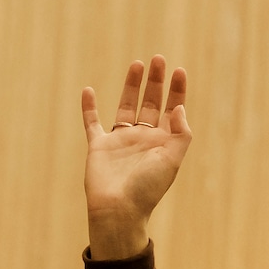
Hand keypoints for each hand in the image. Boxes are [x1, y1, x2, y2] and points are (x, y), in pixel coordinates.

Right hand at [80, 55, 191, 260]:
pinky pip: (92, 123)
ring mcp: (120, 141)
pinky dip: (89, 108)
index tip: (179, 70)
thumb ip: (180, 134)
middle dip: (155, 82)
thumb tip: (179, 108)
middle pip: (150, 103)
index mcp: (162, 143)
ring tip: (137, 64)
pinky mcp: (99, 146)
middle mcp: (142, 139)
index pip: (172, 110)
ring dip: (131, 85)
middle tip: (158, 59)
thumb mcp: (172, 160)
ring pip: (126, 106)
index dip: (177, 91)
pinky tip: (88, 90)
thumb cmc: (147, 188)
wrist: (118, 209)